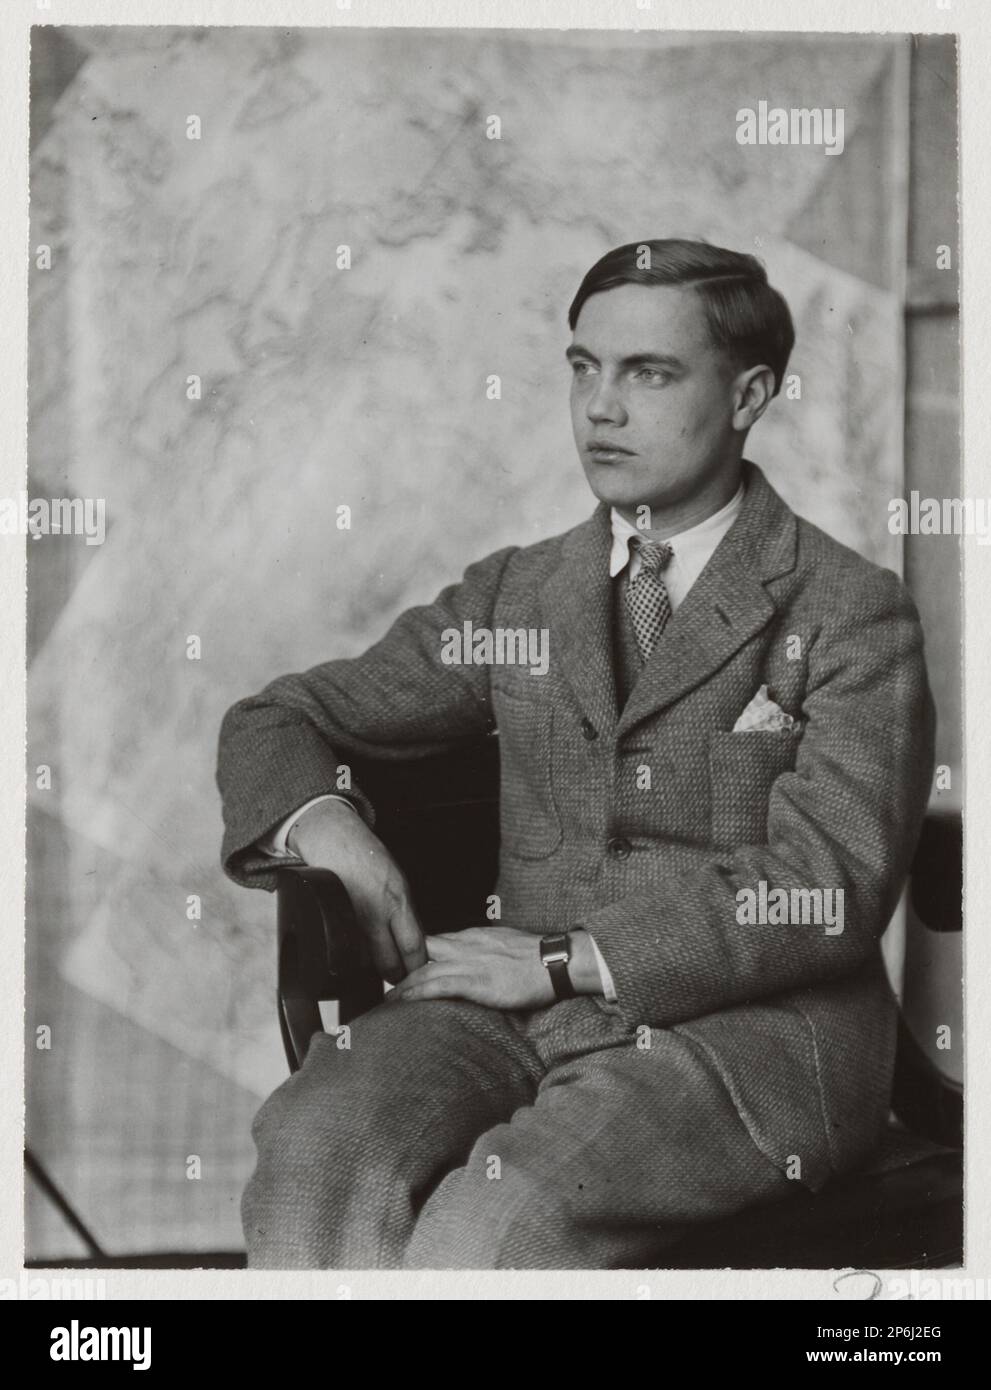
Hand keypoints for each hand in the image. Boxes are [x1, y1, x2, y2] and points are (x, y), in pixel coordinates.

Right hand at [289, 799, 425, 983]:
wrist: (334, 840)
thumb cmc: (368, 859)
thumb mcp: (398, 884)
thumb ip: (405, 915)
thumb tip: (416, 948)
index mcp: (397, 901)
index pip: (414, 947)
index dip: (417, 968)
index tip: (419, 974)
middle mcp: (375, 912)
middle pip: (389, 963)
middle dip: (396, 976)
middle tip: (399, 979)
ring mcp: (350, 919)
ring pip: (366, 962)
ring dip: (373, 968)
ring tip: (377, 963)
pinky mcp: (332, 922)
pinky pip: (346, 951)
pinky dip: (354, 956)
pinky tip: (358, 952)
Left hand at [386, 927, 602, 1010]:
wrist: (556, 961)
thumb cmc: (536, 959)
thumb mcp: (504, 946)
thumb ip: (484, 952)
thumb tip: (474, 965)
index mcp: (472, 936)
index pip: (434, 940)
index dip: (412, 953)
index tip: (398, 965)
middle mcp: (465, 945)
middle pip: (420, 950)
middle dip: (398, 965)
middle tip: (381, 982)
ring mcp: (469, 963)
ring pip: (423, 970)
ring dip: (401, 986)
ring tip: (385, 1000)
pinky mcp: (476, 982)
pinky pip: (438, 986)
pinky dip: (416, 993)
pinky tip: (402, 1002)